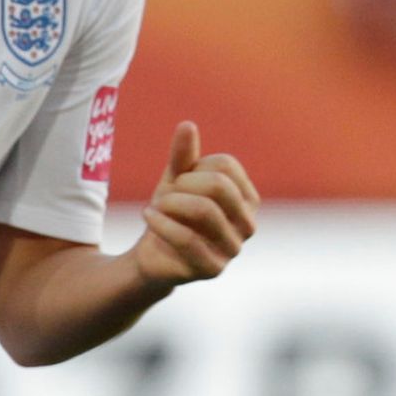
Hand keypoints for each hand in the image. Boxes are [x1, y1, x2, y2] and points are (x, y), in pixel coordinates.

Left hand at [129, 122, 259, 288]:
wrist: (155, 255)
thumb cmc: (172, 213)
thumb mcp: (175, 180)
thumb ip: (183, 155)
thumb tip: (187, 124)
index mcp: (248, 199)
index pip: (226, 166)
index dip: (195, 166)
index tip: (178, 179)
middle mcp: (248, 224)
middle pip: (220, 186)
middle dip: (183, 184)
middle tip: (165, 194)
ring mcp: (234, 249)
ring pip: (204, 211)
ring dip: (170, 203)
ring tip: (155, 206)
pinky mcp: (213, 270)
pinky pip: (187, 240)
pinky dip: (161, 222)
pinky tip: (148, 215)